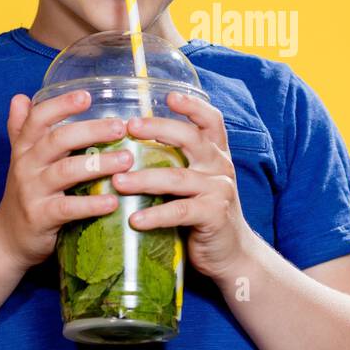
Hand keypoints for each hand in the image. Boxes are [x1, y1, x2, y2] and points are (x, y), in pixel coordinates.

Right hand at [0, 90, 133, 271]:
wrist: (7, 238)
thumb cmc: (25, 192)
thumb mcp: (20, 159)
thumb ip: (21, 128)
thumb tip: (20, 97)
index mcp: (25, 148)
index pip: (38, 118)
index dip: (61, 105)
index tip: (87, 95)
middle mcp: (26, 165)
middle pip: (57, 140)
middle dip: (90, 131)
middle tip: (120, 127)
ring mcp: (32, 192)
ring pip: (66, 171)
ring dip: (99, 164)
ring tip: (127, 160)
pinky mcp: (41, 217)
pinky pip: (68, 208)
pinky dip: (91, 204)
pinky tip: (113, 201)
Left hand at [111, 90, 255, 281]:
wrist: (232, 254)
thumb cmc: (203, 214)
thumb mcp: (196, 183)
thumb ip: (175, 165)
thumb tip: (125, 151)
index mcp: (215, 154)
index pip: (211, 120)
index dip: (192, 106)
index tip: (169, 95)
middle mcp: (220, 166)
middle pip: (190, 138)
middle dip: (158, 129)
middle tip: (129, 127)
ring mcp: (219, 190)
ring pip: (178, 177)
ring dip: (144, 178)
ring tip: (117, 181)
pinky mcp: (214, 215)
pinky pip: (181, 211)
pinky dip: (156, 215)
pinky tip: (135, 219)